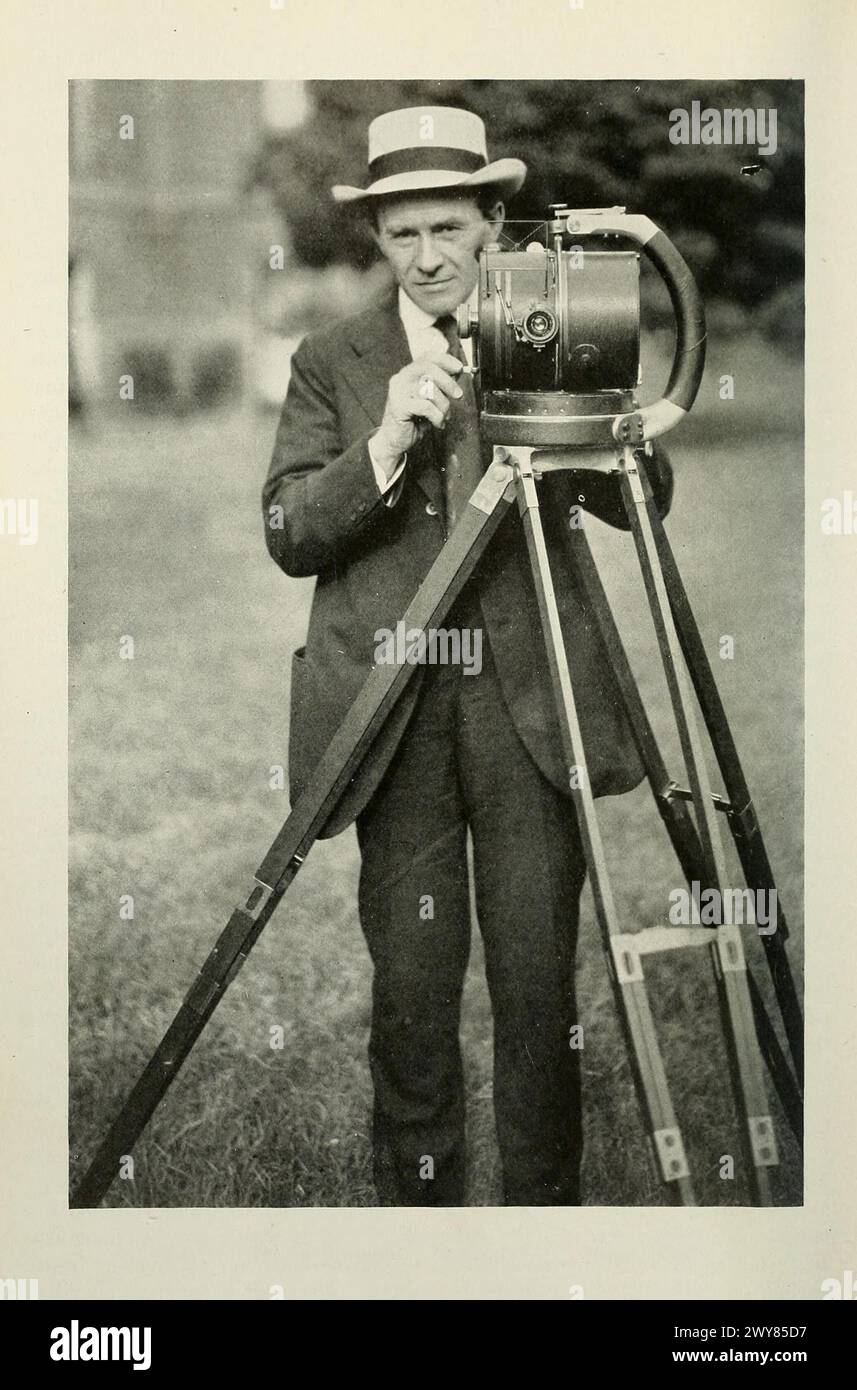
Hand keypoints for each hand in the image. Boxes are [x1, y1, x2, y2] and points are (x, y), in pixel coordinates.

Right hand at [372, 352, 464, 478]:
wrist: (394, 441)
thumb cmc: (414, 420)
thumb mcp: (431, 399)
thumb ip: (440, 385)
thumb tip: (456, 372)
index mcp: (408, 374)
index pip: (427, 357)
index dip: (445, 360)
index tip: (460, 368)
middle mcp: (400, 378)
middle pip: (428, 368)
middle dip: (448, 381)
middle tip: (458, 394)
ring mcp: (397, 391)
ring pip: (429, 389)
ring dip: (443, 405)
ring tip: (444, 416)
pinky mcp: (398, 406)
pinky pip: (426, 406)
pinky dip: (437, 416)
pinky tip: (437, 423)